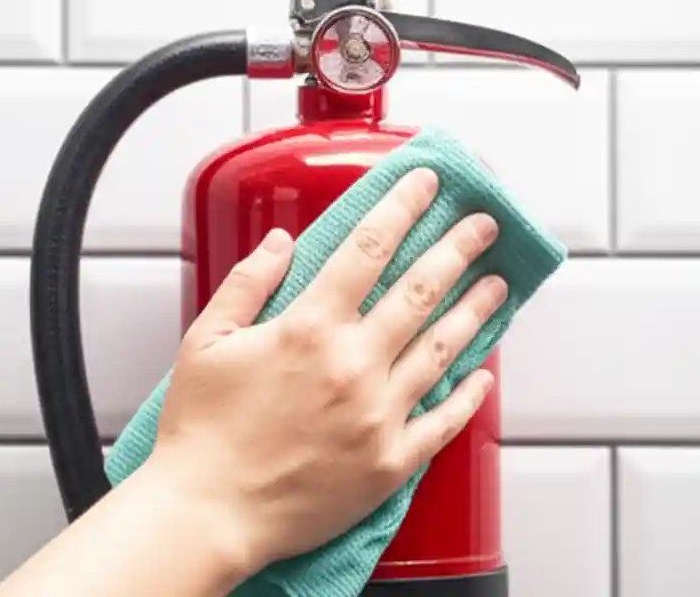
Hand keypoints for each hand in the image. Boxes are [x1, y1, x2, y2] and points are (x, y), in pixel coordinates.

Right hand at [147, 166, 507, 573]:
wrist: (209, 513)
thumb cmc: (202, 434)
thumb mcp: (206, 340)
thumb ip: (248, 283)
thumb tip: (279, 243)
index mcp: (309, 328)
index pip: (369, 248)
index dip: (402, 208)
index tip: (425, 185)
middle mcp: (353, 364)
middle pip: (421, 290)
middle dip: (458, 249)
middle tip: (483, 226)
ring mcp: (378, 414)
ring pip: (442, 347)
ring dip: (475, 310)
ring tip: (497, 284)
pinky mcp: (390, 461)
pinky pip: (443, 421)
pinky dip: (468, 394)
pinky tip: (483, 374)